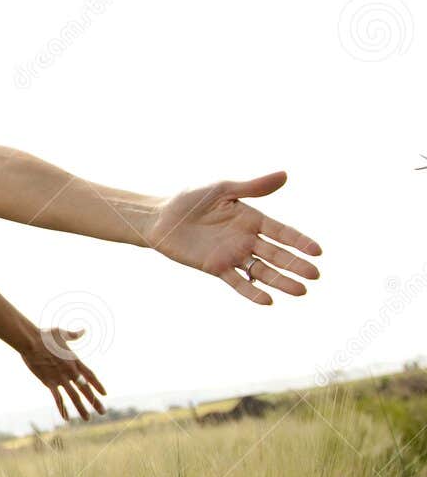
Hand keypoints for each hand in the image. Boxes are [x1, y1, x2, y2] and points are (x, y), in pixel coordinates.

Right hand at [19, 326, 106, 422]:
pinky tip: (66, 418)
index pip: (90, 375)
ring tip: (87, 418)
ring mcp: (60, 378)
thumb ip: (74, 335)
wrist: (31, 341)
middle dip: (95, 401)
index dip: (98, 385)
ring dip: (82, 408)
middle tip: (103, 412)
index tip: (105, 394)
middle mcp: (70, 371)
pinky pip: (58, 398)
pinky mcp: (49, 382)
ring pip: (74, 397)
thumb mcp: (62, 333)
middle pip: (86, 389)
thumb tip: (83, 330)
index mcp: (74, 361)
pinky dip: (63, 409)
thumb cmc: (45, 336)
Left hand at [146, 170, 321, 304]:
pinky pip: (237, 282)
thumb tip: (285, 175)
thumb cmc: (190, 200)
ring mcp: (232, 254)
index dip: (299, 241)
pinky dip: (251, 291)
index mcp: (251, 219)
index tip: (317, 252)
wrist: (160, 218)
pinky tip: (268, 301)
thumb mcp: (222, 190)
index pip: (282, 232)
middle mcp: (246, 239)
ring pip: (261, 271)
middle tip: (315, 275)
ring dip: (281, 281)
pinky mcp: (216, 267)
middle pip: (276, 254)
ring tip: (301, 291)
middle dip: (295, 264)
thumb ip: (252, 187)